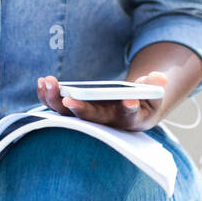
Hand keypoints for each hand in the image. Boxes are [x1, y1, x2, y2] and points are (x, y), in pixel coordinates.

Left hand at [35, 72, 168, 131]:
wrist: (131, 110)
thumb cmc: (143, 102)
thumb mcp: (153, 94)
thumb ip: (154, 86)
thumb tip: (159, 78)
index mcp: (128, 119)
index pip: (129, 116)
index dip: (129, 109)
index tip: (129, 101)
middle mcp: (105, 122)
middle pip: (91, 118)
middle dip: (80, 109)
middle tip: (69, 98)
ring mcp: (88, 117)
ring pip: (69, 114)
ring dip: (56, 100)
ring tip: (48, 82)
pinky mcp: (75, 111)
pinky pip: (58, 106)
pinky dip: (48, 96)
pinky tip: (42, 83)